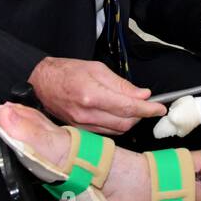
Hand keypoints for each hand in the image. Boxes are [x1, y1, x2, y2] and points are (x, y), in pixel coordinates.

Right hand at [27, 56, 164, 135]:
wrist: (40, 83)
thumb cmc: (67, 71)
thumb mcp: (97, 69)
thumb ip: (121, 84)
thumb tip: (143, 95)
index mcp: (92, 95)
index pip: (128, 107)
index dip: (148, 109)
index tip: (159, 109)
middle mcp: (87, 114)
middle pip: (125, 123)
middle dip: (141, 116)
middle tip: (147, 105)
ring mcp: (82, 125)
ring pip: (117, 130)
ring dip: (130, 121)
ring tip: (132, 108)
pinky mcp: (80, 131)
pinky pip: (106, 132)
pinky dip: (117, 125)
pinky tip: (118, 115)